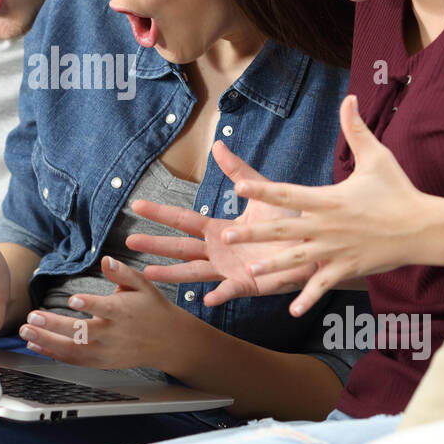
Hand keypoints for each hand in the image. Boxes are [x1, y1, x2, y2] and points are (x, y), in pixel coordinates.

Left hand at [15, 256, 182, 369]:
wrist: (167, 342)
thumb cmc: (152, 309)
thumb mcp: (143, 285)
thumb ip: (123, 272)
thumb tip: (106, 260)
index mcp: (124, 312)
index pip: (105, 308)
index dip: (89, 304)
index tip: (73, 300)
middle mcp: (113, 334)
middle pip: (81, 332)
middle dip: (54, 326)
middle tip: (32, 317)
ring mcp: (106, 351)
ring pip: (73, 350)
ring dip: (47, 341)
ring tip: (26, 331)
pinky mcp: (101, 361)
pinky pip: (74, 360)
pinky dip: (53, 353)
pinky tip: (36, 344)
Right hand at [125, 140, 321, 305]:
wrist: (314, 243)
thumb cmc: (287, 221)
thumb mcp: (261, 191)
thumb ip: (239, 171)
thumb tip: (217, 144)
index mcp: (218, 230)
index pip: (183, 220)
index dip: (160, 213)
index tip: (136, 205)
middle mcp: (218, 251)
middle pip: (180, 248)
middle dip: (155, 245)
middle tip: (129, 242)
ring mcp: (229, 269)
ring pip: (194, 273)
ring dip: (172, 274)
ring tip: (148, 274)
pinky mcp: (248, 284)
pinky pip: (230, 290)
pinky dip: (218, 296)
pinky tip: (204, 299)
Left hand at [224, 94, 426, 314]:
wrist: (424, 227)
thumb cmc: (398, 191)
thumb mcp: (376, 157)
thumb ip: (356, 129)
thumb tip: (350, 98)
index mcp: (329, 199)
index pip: (288, 193)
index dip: (262, 191)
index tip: (238, 189)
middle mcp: (327, 226)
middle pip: (283, 230)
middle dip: (254, 233)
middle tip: (226, 235)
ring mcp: (337, 250)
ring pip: (298, 260)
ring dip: (273, 267)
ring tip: (250, 272)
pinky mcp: (348, 269)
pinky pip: (324, 285)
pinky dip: (309, 297)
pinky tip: (292, 310)